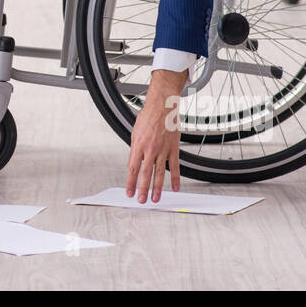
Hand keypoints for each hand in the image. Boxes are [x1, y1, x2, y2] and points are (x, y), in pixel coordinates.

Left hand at [125, 68, 187, 203]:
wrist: (162, 106)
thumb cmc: (148, 117)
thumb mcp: (134, 133)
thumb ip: (134, 150)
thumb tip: (133, 164)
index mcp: (138, 145)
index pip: (133, 169)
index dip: (131, 182)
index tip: (129, 192)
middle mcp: (150, 149)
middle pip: (145, 174)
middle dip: (142, 189)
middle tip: (141, 200)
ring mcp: (163, 150)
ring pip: (159, 173)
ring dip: (157, 188)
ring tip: (154, 199)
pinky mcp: (173, 149)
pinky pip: (175, 167)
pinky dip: (175, 179)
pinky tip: (175, 188)